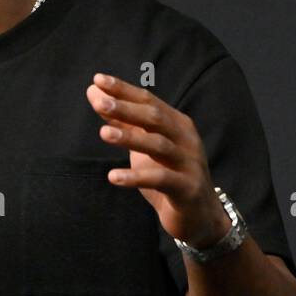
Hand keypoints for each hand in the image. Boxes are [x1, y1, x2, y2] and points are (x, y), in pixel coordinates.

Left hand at [85, 72, 230, 248]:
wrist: (200, 215)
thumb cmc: (167, 175)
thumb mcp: (144, 147)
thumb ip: (123, 122)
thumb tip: (95, 95)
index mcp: (176, 124)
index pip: (148, 101)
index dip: (124, 90)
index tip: (97, 80)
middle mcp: (186, 139)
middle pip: (155, 119)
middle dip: (126, 109)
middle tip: (99, 102)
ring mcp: (189, 163)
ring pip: (159, 146)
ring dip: (130, 138)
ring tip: (103, 133)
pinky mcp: (187, 189)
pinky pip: (161, 180)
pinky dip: (136, 177)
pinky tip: (113, 177)